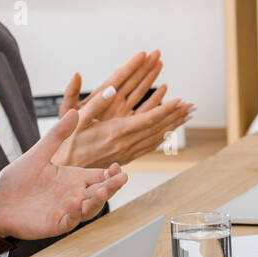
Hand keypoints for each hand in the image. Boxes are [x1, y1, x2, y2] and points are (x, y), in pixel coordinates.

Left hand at [0, 111, 130, 240]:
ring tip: (101, 191)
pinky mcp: (56, 224)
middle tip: (122, 178)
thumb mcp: (38, 155)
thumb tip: (73, 112)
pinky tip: (75, 205)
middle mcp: (74, 194)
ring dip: (97, 201)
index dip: (111, 173)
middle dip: (112, 186)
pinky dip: (74, 214)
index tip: (118, 167)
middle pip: (100, 191)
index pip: (99, 176)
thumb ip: (57, 136)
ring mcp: (67, 211)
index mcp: (73, 178)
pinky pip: (70, 220)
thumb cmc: (16, 180)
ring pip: (90, 208)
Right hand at [52, 53, 193, 168]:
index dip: (166, 109)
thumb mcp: (76, 118)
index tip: (180, 100)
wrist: (66, 168)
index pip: (148, 119)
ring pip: (156, 137)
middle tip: (191, 106)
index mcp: (115, 131)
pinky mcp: (126, 157)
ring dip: (173, 125)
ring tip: (187, 116)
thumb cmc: (68, 142)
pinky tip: (171, 131)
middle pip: (157, 128)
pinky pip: (149, 146)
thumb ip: (95, 102)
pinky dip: (163, 136)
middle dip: (176, 115)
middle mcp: (124, 143)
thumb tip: (112, 88)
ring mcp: (127, 152)